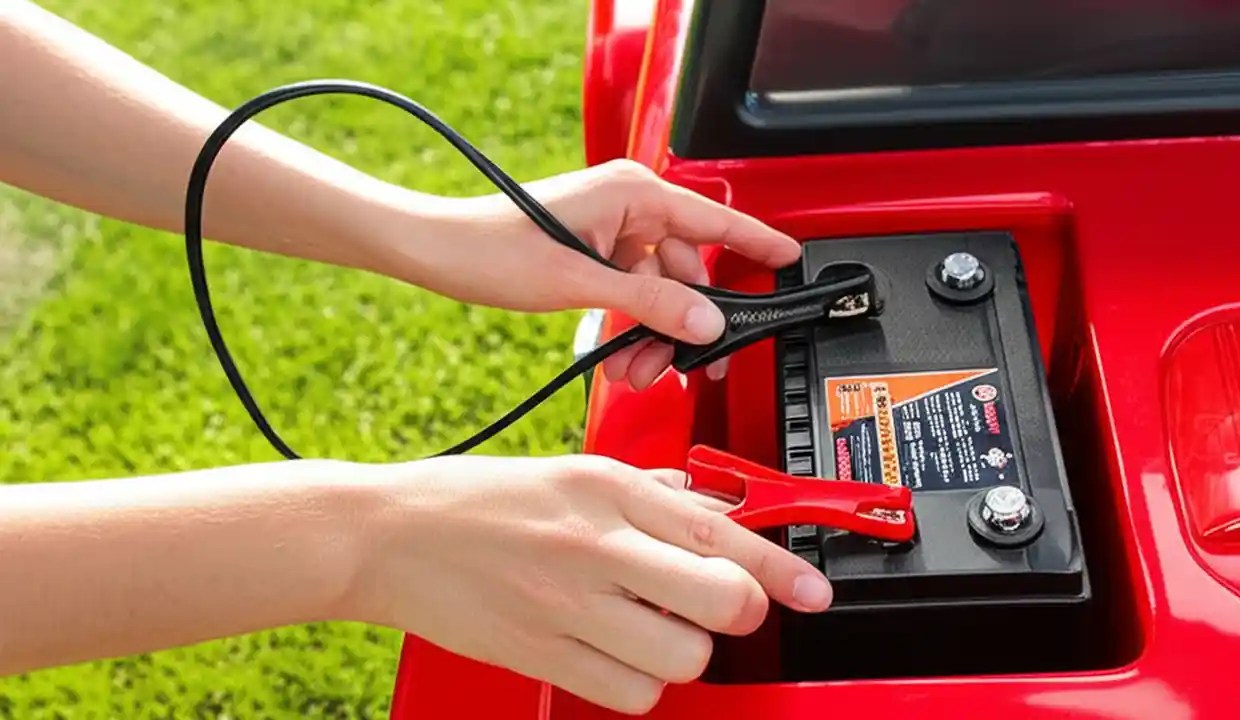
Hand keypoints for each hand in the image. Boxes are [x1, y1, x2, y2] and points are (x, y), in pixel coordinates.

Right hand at [350, 453, 832, 714]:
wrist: (386, 537)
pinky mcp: (542, 654)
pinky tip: (617, 653)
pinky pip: (629, 693)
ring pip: (681, 655)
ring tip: (653, 627)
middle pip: (719, 599)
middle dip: (737, 609)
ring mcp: (568, 604)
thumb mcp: (565, 470)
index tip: (811, 589)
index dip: (781, 566)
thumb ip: (642, 491)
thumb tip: (704, 504)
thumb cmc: (471, 500)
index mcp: (604, 487)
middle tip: (718, 604)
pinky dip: (638, 683)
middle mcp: (595, 544)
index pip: (718, 528)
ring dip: (683, 649)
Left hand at [380, 160, 800, 389]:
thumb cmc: (494, 248)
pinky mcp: (595, 250)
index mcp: (635, 193)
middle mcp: (629, 204)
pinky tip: (623, 356)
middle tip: (686, 363)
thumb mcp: (583, 283)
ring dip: (654, 332)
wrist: (439, 251)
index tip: (791, 261)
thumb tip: (704, 322)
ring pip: (660, 288)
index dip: (758, 245)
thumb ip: (652, 303)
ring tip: (638, 369)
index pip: (715, 221)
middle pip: (688, 268)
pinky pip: (634, 290)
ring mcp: (612, 228)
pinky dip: (632, 324)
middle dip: (684, 322)